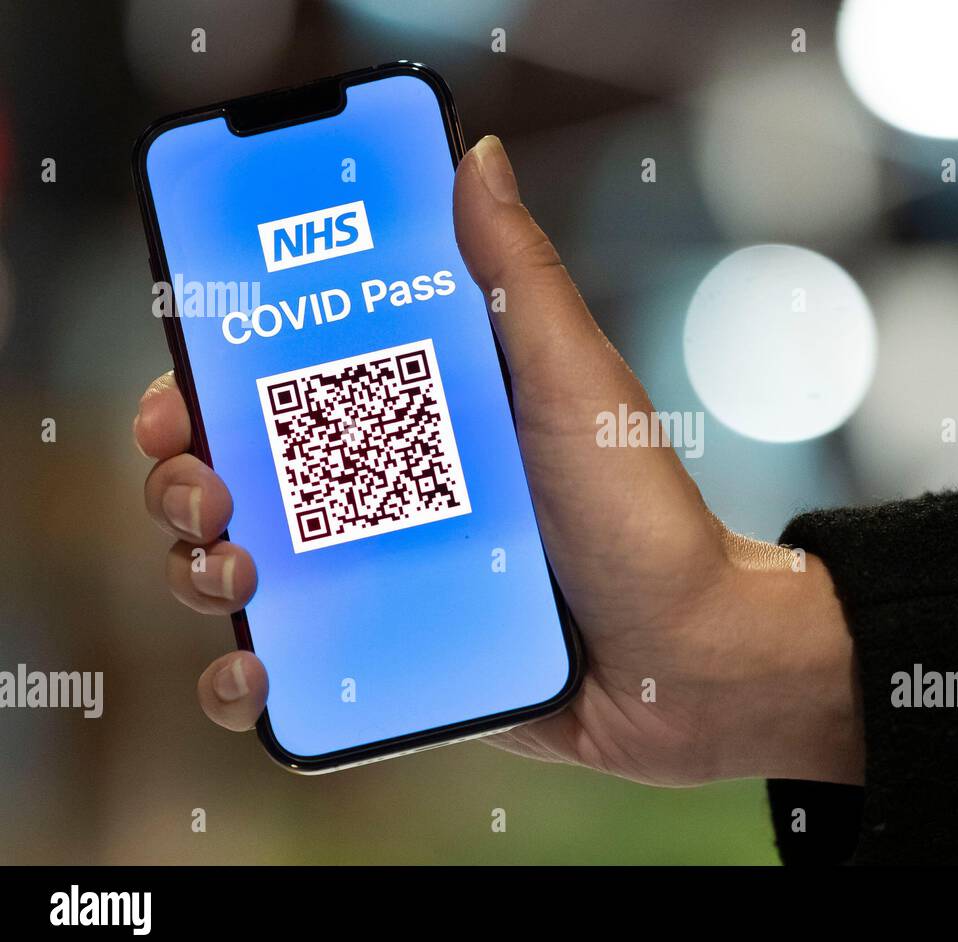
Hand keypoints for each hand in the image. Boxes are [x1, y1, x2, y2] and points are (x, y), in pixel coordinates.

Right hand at [134, 135, 863, 786]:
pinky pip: (289, 677)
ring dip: (197, 569)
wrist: (690, 660)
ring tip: (235, 572)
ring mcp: (383, 581)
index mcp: (418, 420)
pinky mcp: (390, 663)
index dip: (210, 382)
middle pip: (240, 476)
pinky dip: (245, 681)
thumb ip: (521, 280)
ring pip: (243, 572)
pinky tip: (255, 675)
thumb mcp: (578, 385)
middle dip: (186, 478)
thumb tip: (476, 160)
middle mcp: (387, 497)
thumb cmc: (644, 517)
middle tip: (207, 487)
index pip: (281, 387)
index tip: (182, 391)